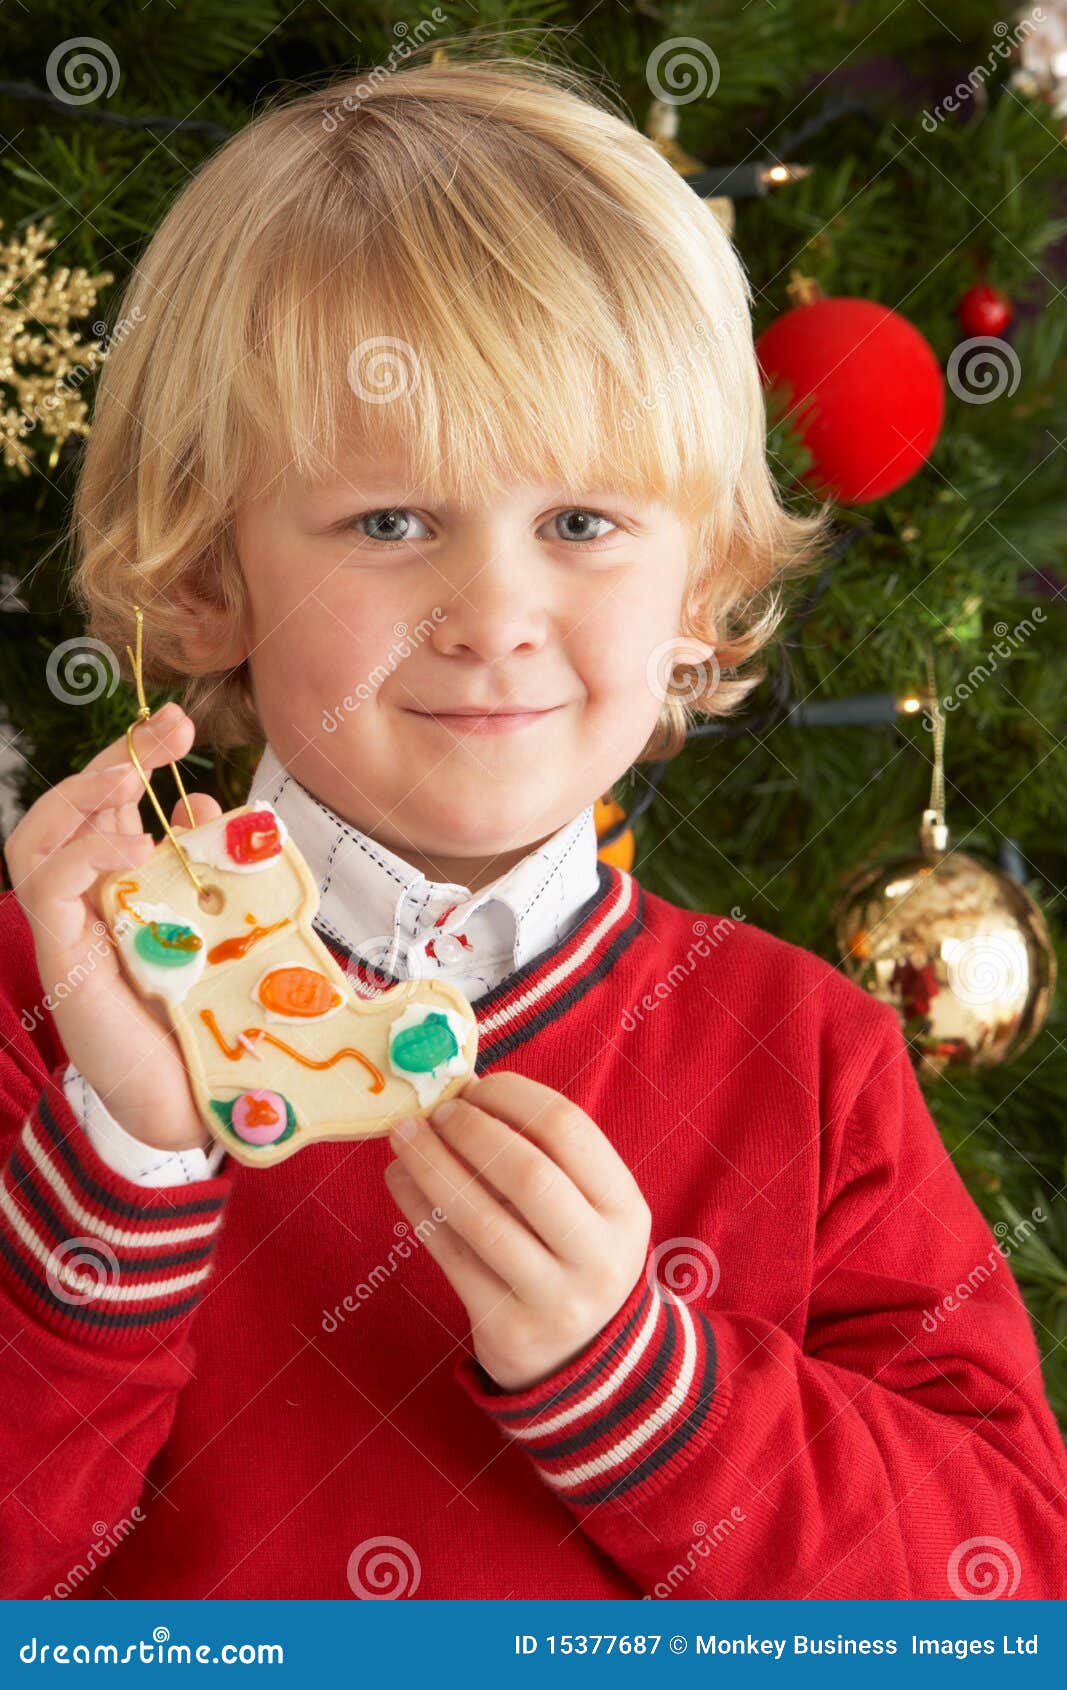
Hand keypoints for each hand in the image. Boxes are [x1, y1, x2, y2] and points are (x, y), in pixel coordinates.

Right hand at [3, 702, 221, 1151]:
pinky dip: (83, 856)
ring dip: (81, 798)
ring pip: (35, 841)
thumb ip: (208, 867)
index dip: (136, 757)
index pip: (108, 805)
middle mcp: (85, 901)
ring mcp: (69, 930)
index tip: (182, 724)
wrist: (197, 1098)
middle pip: (67, 811)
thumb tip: (202, 805)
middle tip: (171, 729)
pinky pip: (48, 891)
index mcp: (120, 885)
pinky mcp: (65, 961)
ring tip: (130, 778)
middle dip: (114, 759)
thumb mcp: (220, 923)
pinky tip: (130, 844)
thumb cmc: (210, 1013)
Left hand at [383, 1072, 651, 1390]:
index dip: (511, 1097)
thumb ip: (536, 1150)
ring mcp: (556, 1299)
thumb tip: (462, 1085)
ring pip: (482, 1220)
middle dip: (471, 1132)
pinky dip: (419, 1210)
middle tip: (435, 1112)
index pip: (567, 1129)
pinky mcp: (509, 1329)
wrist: (585, 1359)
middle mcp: (599, 1254)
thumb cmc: (571, 1254)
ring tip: (403, 1136)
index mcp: (624, 1208)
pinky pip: (453, 1258)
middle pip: (527, 1173)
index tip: (473, 1086)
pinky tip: (400, 1180)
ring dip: (433, 1166)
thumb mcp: (582, 1204)